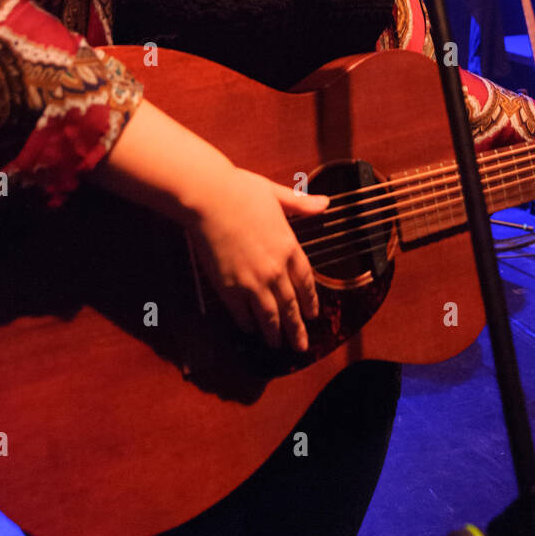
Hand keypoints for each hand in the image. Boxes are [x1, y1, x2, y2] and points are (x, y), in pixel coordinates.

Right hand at [183, 166, 329, 352]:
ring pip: (268, 315)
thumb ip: (301, 204)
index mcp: (289, 246)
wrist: (210, 197)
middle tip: (301, 345)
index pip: (306, 282)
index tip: (313, 314)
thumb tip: (325, 203)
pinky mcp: (228, 287)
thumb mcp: (277, 195)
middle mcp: (274, 269)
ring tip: (277, 345)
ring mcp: (251, 281)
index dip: (310, 301)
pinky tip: (249, 329)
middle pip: (290, 306)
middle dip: (296, 328)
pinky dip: (247, 324)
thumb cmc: (241, 190)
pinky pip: (241, 313)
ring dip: (274, 333)